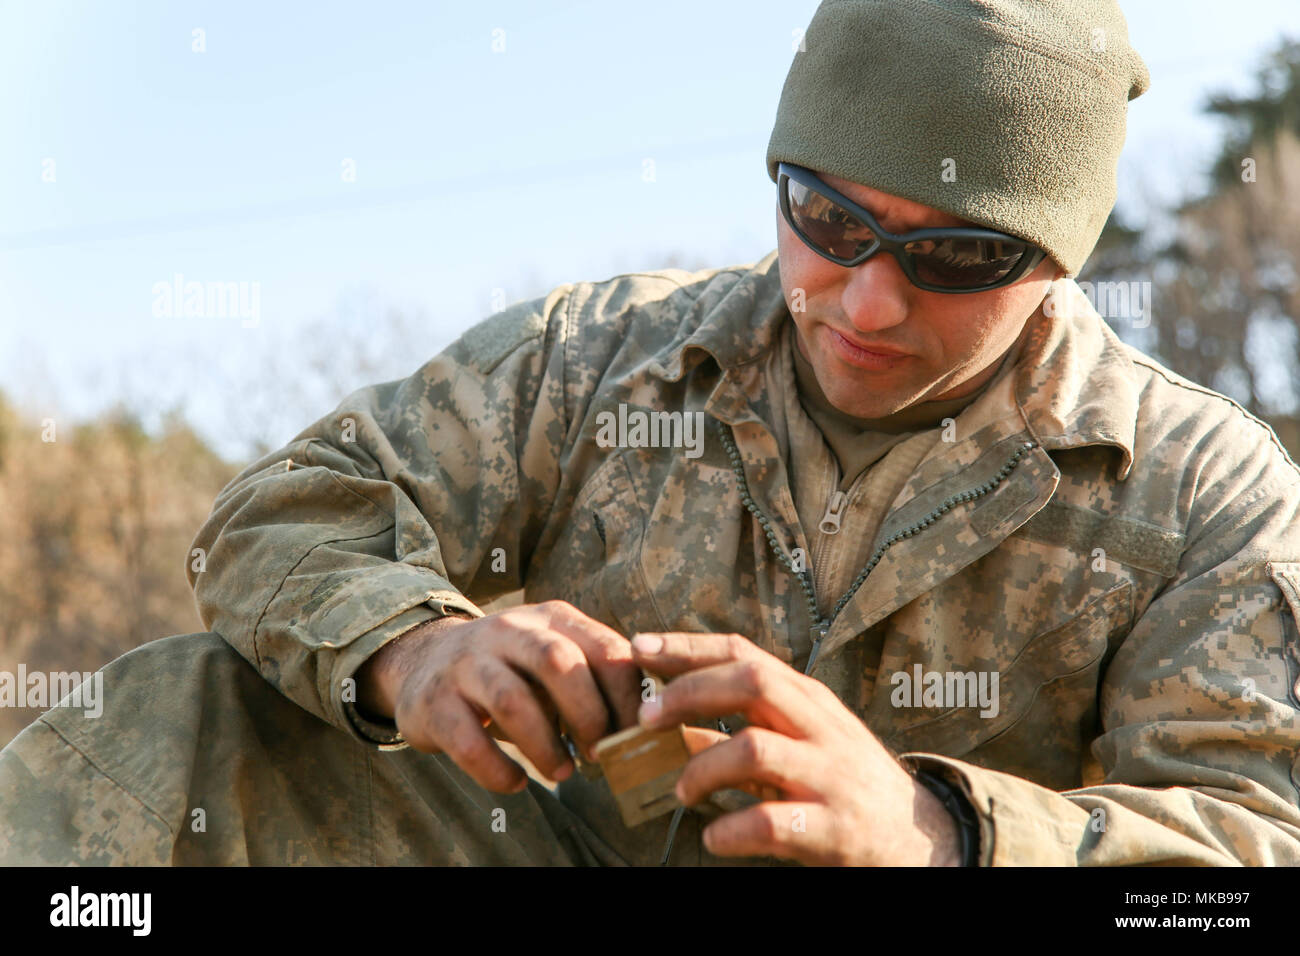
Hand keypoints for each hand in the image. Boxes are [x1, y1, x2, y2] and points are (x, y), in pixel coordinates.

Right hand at [355, 600, 642, 792]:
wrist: (425, 662)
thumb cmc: (513, 672)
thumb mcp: (555, 658)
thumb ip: (598, 682)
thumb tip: (650, 731)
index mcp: (553, 619)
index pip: (606, 649)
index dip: (628, 698)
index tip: (635, 737)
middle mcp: (510, 631)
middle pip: (560, 663)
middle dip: (589, 716)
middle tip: (599, 758)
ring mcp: (468, 663)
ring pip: (512, 700)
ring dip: (545, 747)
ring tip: (561, 774)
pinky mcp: (435, 700)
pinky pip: (469, 740)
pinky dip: (498, 770)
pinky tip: (516, 783)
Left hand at [630, 632, 963, 865]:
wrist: (919, 837)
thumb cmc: (844, 780)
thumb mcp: (800, 740)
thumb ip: (743, 723)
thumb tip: (671, 720)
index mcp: (806, 699)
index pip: (744, 653)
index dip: (687, 647)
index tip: (638, 646)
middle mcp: (819, 726)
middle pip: (751, 683)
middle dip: (689, 692)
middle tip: (646, 716)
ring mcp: (828, 774)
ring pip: (754, 748)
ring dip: (702, 767)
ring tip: (682, 791)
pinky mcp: (832, 828)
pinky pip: (770, 821)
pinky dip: (731, 829)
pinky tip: (714, 837)